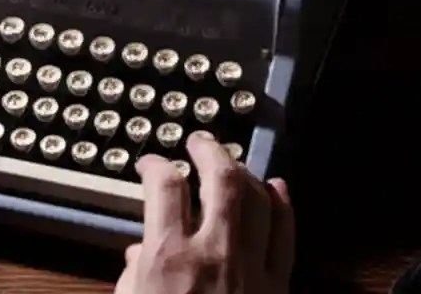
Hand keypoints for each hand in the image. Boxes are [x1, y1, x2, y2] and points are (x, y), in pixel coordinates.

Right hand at [115, 132, 294, 293]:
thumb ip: (134, 275)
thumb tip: (139, 253)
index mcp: (169, 256)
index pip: (166, 187)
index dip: (156, 165)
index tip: (150, 164)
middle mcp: (214, 252)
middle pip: (222, 179)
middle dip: (209, 151)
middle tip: (198, 141)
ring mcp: (252, 267)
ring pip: (258, 199)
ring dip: (244, 174)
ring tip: (231, 165)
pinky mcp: (279, 285)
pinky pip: (287, 234)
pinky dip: (282, 204)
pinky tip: (275, 187)